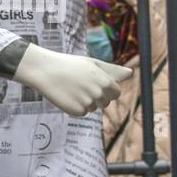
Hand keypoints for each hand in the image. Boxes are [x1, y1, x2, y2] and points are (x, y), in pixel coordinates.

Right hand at [12, 44, 131, 116]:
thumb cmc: (70, 65)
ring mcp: (88, 104)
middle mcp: (99, 94)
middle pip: (105, 102)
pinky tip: (67, 96)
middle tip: (80, 85)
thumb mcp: (92, 64)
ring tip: (72, 88)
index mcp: (106, 82)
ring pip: (93, 108)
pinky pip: (82, 112)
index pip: (115, 93)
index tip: (94, 82)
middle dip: (96, 96)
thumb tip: (130, 73)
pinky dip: (75, 107)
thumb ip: (112, 71)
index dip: (105, 89)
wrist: (46, 71)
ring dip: (85, 101)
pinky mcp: (77, 112)